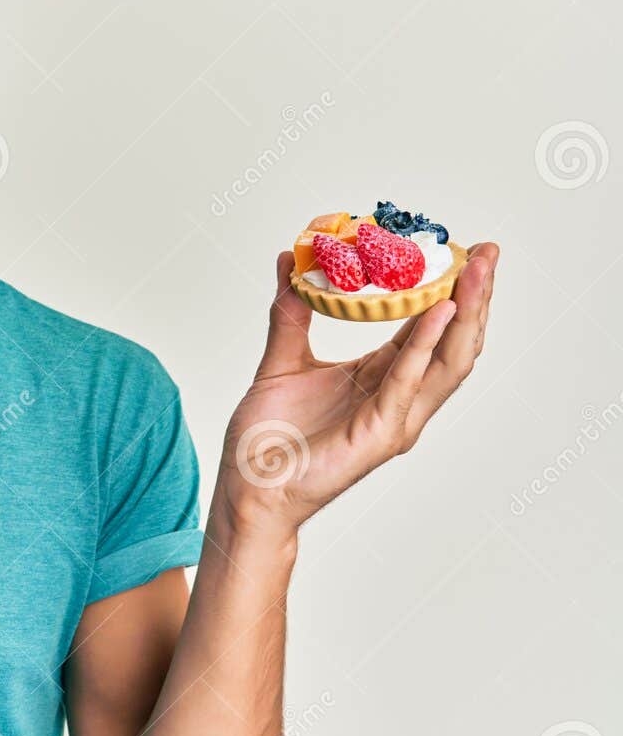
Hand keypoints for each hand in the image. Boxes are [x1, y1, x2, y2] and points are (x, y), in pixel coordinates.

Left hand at [218, 243, 498, 543]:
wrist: (249, 486)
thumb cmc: (267, 437)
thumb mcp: (281, 361)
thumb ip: (290, 313)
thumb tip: (291, 261)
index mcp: (379, 378)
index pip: (426, 327)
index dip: (445, 289)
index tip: (461, 250)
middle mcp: (398, 397)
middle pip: (451, 341)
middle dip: (473, 296)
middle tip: (486, 251)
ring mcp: (396, 418)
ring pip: (445, 361)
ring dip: (464, 315)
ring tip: (475, 273)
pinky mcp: (382, 434)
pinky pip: (408, 382)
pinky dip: (424, 346)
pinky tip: (438, 312)